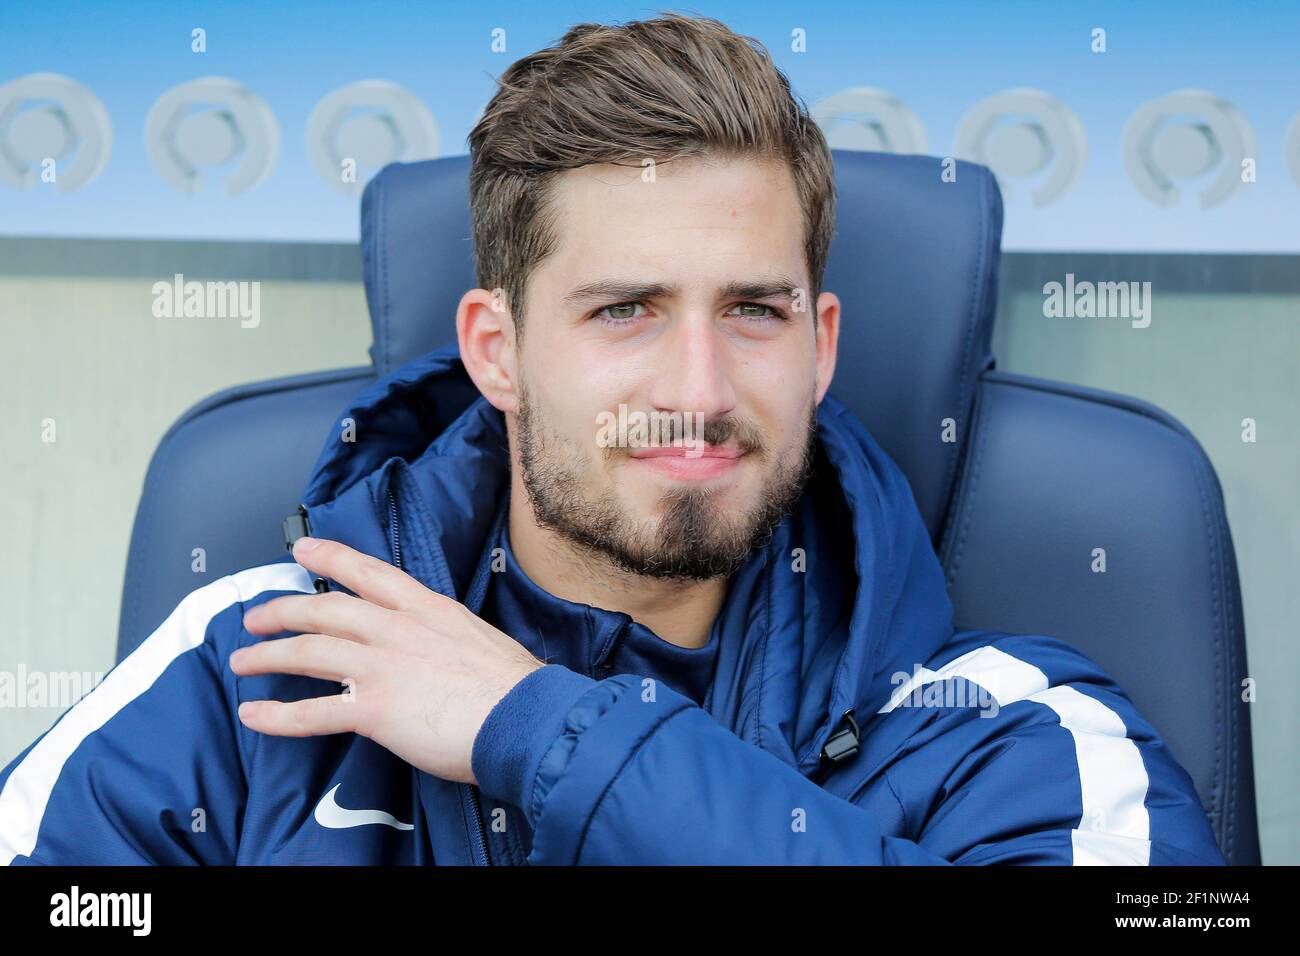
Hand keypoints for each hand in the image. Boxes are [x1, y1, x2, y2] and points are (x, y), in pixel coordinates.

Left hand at [229, 536, 544, 784]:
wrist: (523, 715)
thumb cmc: (512, 686)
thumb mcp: (477, 638)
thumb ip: (446, 636)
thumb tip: (437, 650)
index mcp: (426, 609)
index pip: (369, 574)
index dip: (331, 558)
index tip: (303, 549)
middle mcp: (396, 629)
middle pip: (325, 610)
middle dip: (283, 611)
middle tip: (255, 616)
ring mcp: (382, 666)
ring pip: (309, 653)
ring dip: (269, 655)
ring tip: (242, 661)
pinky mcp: (374, 708)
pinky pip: (313, 711)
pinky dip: (277, 714)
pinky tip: (254, 714)